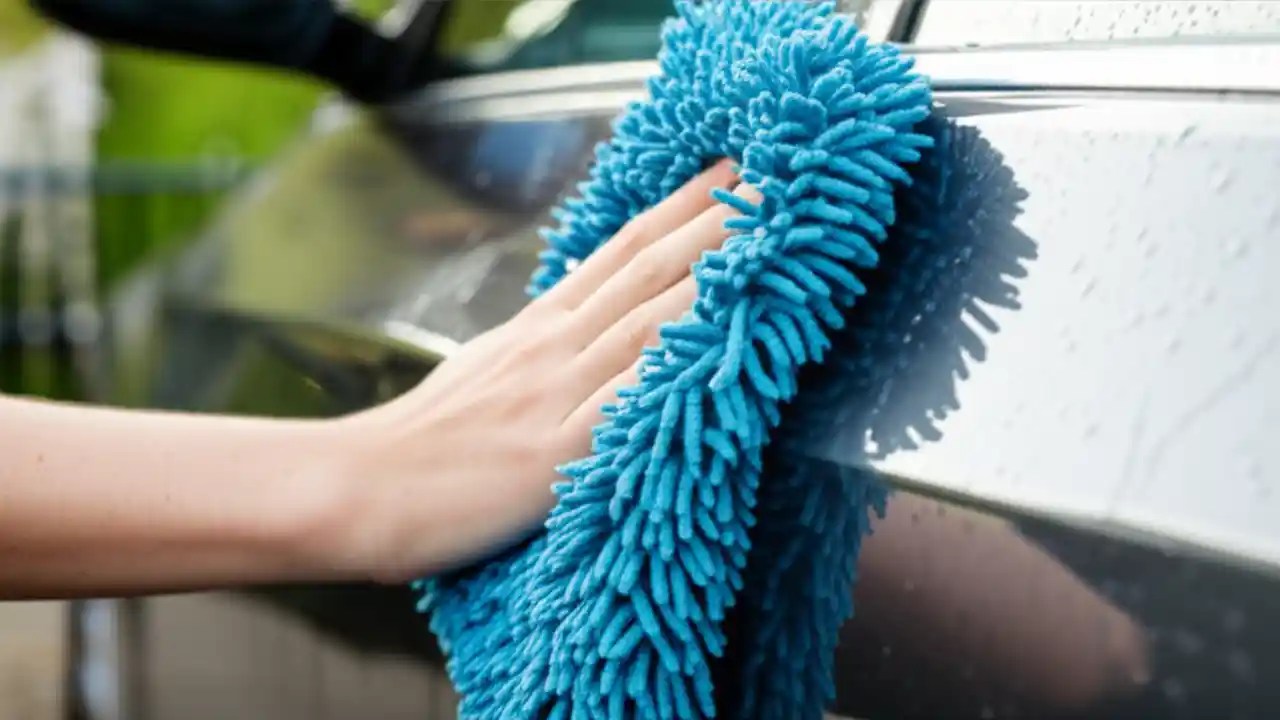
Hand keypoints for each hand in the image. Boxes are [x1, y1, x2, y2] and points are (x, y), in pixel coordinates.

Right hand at [322, 160, 752, 582]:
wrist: (359, 487)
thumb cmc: (423, 441)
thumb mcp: (487, 370)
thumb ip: (541, 347)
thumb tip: (582, 326)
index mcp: (541, 328)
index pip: (623, 251)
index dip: (681, 207)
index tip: (732, 171)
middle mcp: (555, 347)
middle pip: (649, 269)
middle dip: (717, 221)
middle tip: (780, 179)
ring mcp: (555, 395)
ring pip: (648, 320)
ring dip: (715, 275)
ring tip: (774, 238)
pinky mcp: (553, 453)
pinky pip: (627, 402)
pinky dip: (675, 368)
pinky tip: (722, 345)